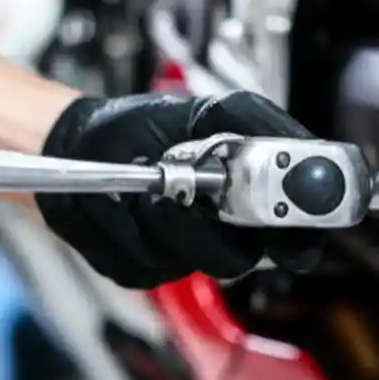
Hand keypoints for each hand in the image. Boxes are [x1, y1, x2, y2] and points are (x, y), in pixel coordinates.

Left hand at [38, 91, 322, 287]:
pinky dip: (121, 229)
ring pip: (183, 259)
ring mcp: (179, 256)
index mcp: (251, 200)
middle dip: (206, 223)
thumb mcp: (207, 110)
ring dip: (159, 217)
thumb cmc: (144, 127)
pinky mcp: (138, 269)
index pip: (295, 237)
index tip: (289, 233)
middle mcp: (221, 234)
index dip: (299, 241)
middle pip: (239, 258)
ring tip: (143, 185)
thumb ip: (256, 122)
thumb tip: (299, 142)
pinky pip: (138, 263)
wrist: (79, 146)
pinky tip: (117, 204)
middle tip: (187, 189)